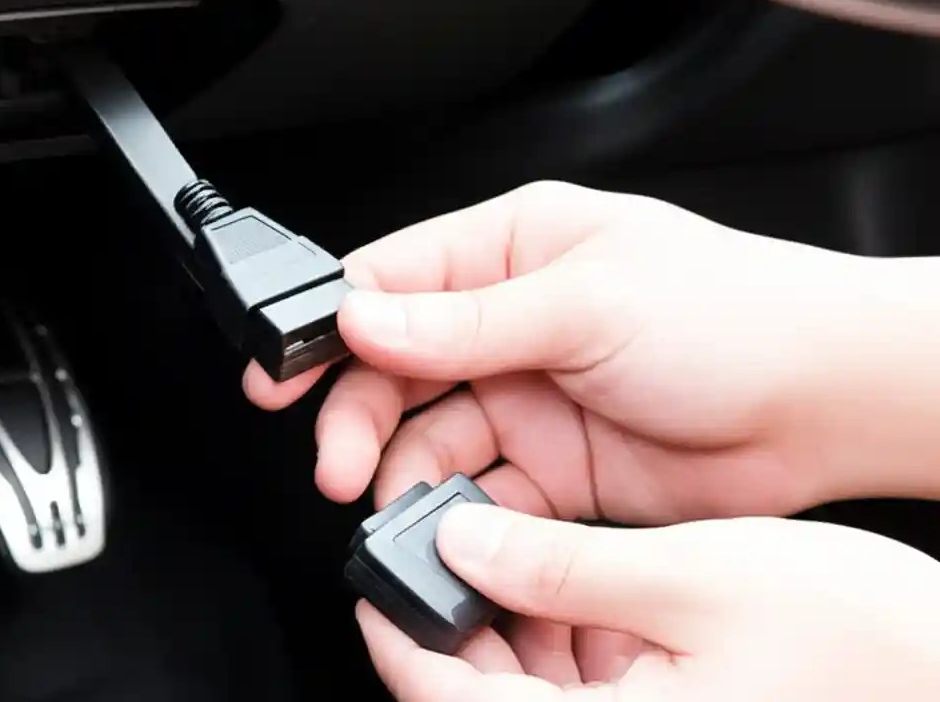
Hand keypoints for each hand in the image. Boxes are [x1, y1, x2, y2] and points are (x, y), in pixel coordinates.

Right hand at [246, 181, 933, 517]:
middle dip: (357, 415)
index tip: (283, 373)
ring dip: (400, 472)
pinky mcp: (550, 464)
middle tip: (336, 460)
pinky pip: (477, 491)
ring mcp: (528, 395)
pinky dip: (452, 512)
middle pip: (395, 368)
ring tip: (390, 502)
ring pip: (428, 436)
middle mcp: (510, 320)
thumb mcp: (586, 304)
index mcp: (514, 249)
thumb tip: (363, 319)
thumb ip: (464, 323)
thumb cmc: (734, 316)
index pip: (390, 280)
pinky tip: (447, 525)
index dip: (329, 327)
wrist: (825, 405)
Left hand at [357, 505, 939, 700]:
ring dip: (515, 630)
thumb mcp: (695, 580)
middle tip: (452, 545)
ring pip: (532, 697)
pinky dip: (569, 645)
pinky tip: (586, 593)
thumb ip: (563, 566)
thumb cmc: (859, 642)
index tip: (373, 583)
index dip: (397, 639)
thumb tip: (462, 544)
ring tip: (521, 554)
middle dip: (460, 624)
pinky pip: (586, 697)